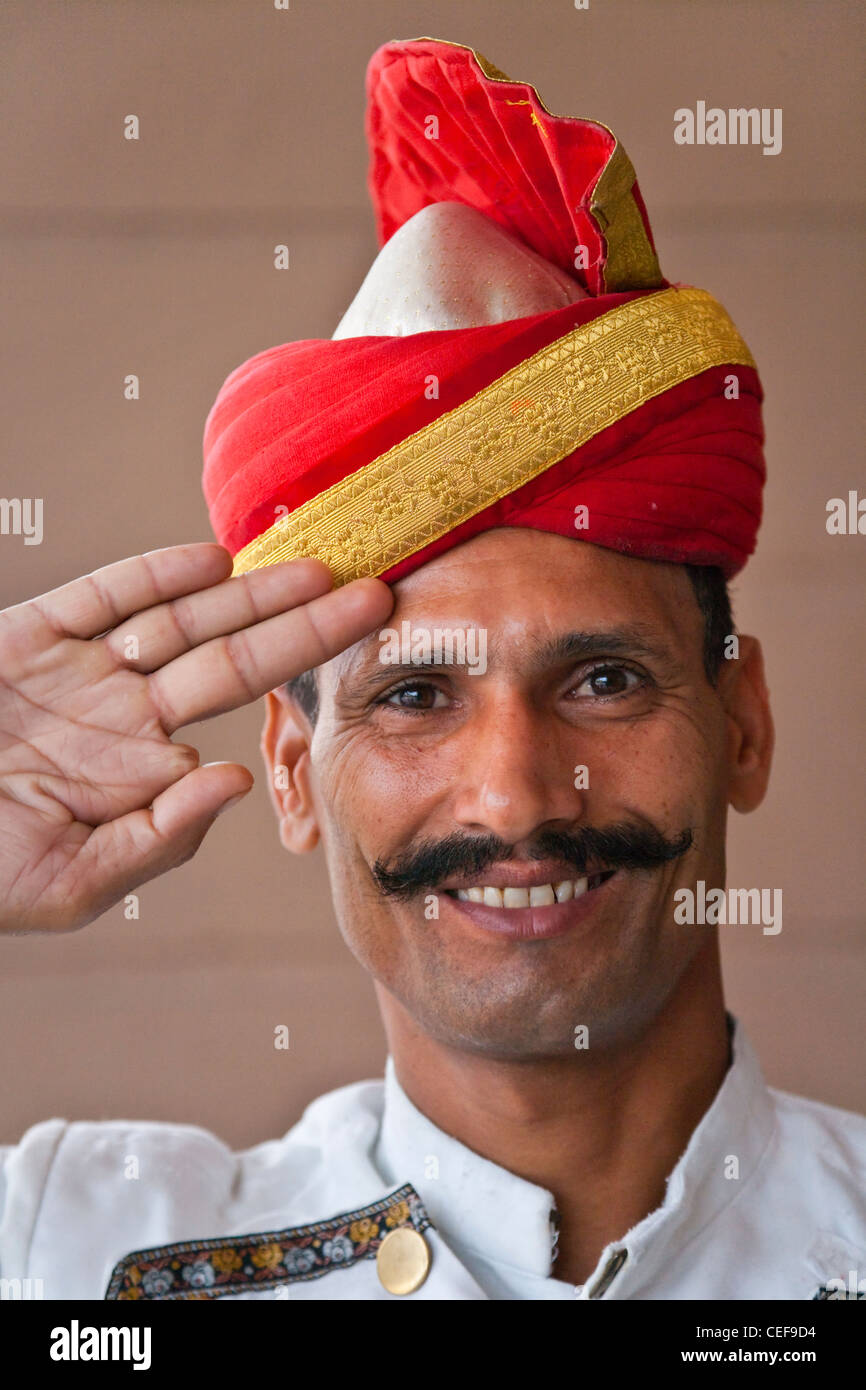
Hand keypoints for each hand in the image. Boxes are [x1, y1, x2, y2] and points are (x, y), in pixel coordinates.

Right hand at [0, 544, 392, 932]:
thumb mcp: (70, 883)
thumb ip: (157, 837)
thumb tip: (235, 781)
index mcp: (141, 764)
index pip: (239, 706)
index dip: (300, 675)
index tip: (367, 652)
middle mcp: (123, 708)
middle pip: (230, 653)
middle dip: (303, 621)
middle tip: (377, 592)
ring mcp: (78, 668)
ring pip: (179, 618)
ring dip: (245, 592)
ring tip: (315, 565)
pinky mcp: (27, 637)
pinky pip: (101, 599)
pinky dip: (152, 577)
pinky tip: (212, 560)